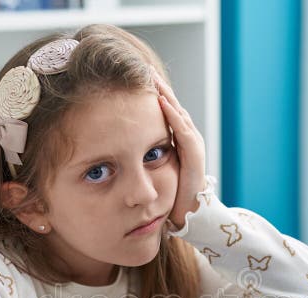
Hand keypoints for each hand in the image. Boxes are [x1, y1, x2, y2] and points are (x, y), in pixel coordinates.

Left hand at [153, 71, 206, 229]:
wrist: (187, 219)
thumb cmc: (166, 200)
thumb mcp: (148, 174)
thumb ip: (139, 158)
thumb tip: (112, 150)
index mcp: (175, 144)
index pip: (165, 114)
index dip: (154, 96)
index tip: (138, 79)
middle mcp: (186, 142)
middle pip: (173, 108)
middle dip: (160, 89)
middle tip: (145, 68)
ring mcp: (192, 148)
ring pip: (179, 115)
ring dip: (166, 96)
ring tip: (153, 79)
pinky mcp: (195, 157)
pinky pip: (183, 132)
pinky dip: (173, 117)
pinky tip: (161, 103)